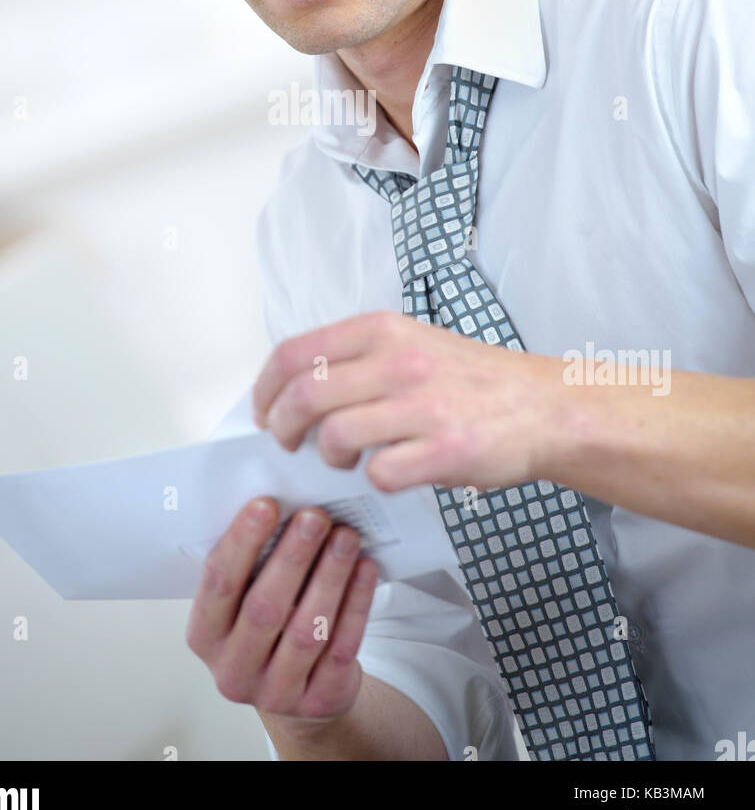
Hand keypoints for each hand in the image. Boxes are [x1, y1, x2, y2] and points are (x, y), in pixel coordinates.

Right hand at [185, 496, 377, 724]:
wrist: (296, 689)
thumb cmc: (265, 626)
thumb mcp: (243, 601)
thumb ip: (252, 563)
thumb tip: (283, 503)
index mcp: (205, 635)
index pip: (218, 584)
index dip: (241, 543)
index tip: (266, 504)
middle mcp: (233, 669)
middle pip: (264, 608)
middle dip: (292, 557)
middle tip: (315, 516)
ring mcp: (275, 692)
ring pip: (306, 630)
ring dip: (329, 577)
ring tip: (346, 537)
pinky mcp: (319, 703)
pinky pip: (341, 649)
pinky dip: (356, 605)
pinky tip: (365, 569)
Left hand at [252, 310, 559, 492]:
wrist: (545, 406)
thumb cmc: (473, 380)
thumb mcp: (411, 342)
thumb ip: (358, 358)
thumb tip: (297, 389)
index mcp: (383, 330)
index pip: (295, 353)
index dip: (266, 389)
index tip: (264, 411)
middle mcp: (399, 361)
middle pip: (304, 395)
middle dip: (282, 427)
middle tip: (289, 443)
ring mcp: (423, 405)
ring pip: (335, 435)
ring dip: (327, 456)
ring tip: (343, 459)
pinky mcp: (445, 450)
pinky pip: (381, 473)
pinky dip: (375, 479)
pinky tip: (389, 472)